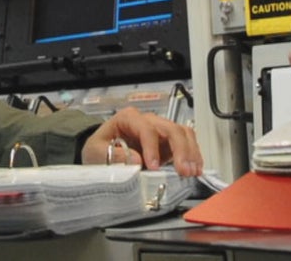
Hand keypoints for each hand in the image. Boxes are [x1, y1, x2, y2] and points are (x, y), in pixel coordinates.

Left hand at [80, 107, 202, 176]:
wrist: (101, 154)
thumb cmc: (99, 149)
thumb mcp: (95, 151)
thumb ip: (113, 155)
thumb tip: (135, 159)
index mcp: (128, 119)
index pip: (146, 128)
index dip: (152, 147)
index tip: (153, 166)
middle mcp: (147, 121)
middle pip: (170, 128)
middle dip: (180, 149)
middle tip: (183, 170)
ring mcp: (159, 131)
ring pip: (183, 133)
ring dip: (190, 152)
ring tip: (192, 171)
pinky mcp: (167, 144)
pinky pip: (186, 143)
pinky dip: (193, 155)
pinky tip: (195, 168)